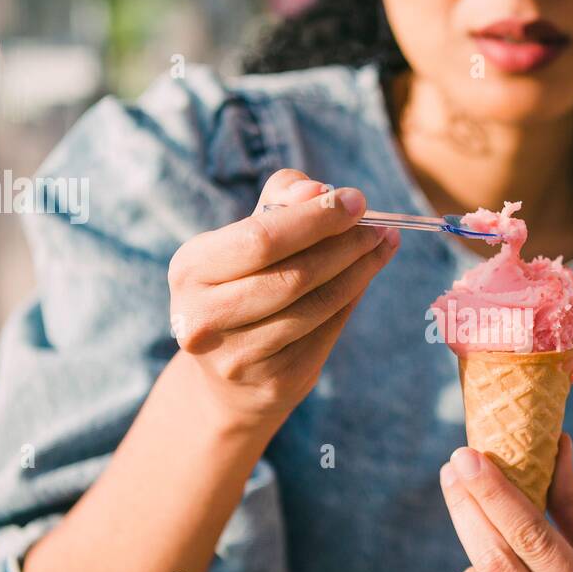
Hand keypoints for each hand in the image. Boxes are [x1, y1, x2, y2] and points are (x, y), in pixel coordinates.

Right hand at [168, 169, 397, 435]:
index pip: (261, 239)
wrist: (227, 375)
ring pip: (317, 305)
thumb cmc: (241, 284)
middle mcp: (204, 317)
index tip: (356, 200)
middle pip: (293, 276)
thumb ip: (280, 202)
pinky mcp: (275, 381)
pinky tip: (367, 275)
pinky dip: (353, 297)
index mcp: (191, 270)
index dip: (315, 219)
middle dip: (344, 246)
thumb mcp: (244, 238)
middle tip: (378, 226)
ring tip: (382, 245)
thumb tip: (318, 190)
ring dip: (360, 271)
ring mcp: (239, 356)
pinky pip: (327, 331)